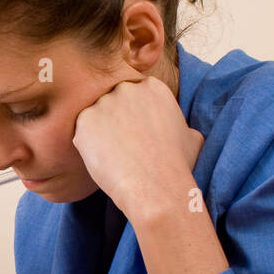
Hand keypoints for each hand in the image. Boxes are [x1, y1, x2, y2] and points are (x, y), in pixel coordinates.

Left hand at [72, 74, 204, 219]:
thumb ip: (181, 124)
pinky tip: (104, 160)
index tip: (137, 136)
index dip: (133, 118)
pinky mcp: (85, 120)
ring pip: (95, 117)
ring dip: (100, 134)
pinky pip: (82, 132)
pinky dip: (88, 147)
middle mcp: (127, 88)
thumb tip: (182, 130)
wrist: (155, 186)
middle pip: (112, 102)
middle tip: (123, 148)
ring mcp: (104, 102)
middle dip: (114, 122)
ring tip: (115, 156)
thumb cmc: (177, 166)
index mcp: (153, 86)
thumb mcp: (192, 137)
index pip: (133, 96)